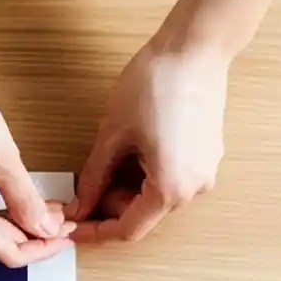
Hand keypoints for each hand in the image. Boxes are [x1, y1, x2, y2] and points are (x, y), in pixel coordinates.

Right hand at [0, 66, 74, 265]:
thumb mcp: (4, 159)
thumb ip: (26, 201)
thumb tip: (43, 227)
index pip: (8, 253)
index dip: (42, 248)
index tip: (63, 235)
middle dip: (30, 231)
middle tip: (60, 216)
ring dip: (12, 217)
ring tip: (43, 202)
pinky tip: (11, 190)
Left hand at [68, 42, 227, 241]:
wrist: (196, 49)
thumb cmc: (156, 84)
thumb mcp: (113, 135)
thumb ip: (94, 178)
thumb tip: (79, 205)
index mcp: (171, 189)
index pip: (127, 230)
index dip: (95, 231)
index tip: (73, 226)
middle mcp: (194, 189)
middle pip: (144, 215)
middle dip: (110, 205)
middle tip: (82, 186)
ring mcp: (205, 172)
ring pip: (158, 196)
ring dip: (128, 188)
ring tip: (107, 160)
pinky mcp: (208, 156)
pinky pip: (173, 178)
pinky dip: (148, 175)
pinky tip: (131, 151)